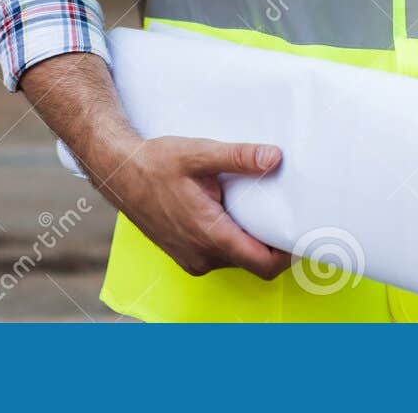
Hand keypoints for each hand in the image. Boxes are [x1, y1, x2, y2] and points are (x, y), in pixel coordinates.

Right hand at [93, 135, 292, 279]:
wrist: (119, 174)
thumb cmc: (155, 163)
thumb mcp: (198, 153)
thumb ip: (238, 157)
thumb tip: (274, 158)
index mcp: (209, 234)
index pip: (263, 264)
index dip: (288, 253)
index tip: (298, 230)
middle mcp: (202, 256)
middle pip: (254, 262)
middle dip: (271, 243)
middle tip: (283, 213)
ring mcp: (192, 260)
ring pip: (237, 260)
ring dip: (250, 241)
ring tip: (255, 209)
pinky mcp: (186, 256)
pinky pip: (221, 256)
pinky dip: (232, 240)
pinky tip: (231, 213)